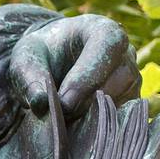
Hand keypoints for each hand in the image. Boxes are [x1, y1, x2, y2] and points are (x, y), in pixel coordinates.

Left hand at [9, 13, 141, 121]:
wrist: (54, 61)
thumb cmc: (43, 53)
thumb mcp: (27, 57)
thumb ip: (30, 75)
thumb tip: (40, 103)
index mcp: (103, 30)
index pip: (106, 48)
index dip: (87, 77)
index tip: (64, 102)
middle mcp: (126, 53)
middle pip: (119, 80)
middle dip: (89, 101)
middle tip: (61, 116)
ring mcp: (133, 79)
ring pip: (123, 101)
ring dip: (94, 115)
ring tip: (65, 121)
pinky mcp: (132, 101)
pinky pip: (123, 118)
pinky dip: (100, 125)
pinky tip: (77, 128)